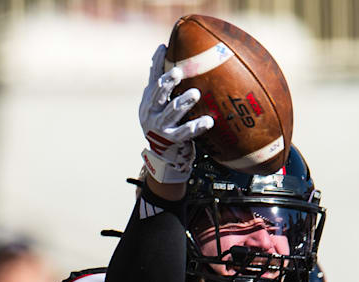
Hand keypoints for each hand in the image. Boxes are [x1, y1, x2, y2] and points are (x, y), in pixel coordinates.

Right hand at [138, 43, 213, 185]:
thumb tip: (163, 53)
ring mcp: (161, 127)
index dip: (157, 63)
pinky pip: (186, 132)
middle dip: (167, 82)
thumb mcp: (159, 104)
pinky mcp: (172, 140)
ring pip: (172, 112)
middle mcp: (151, 112)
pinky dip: (197, 126)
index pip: (153, 78)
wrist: (163, 155)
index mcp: (149, 100)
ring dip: (183, 102)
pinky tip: (208, 121)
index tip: (163, 48)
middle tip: (178, 72)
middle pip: (158, 93)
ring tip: (195, 93)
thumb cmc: (164, 123)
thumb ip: (162, 85)